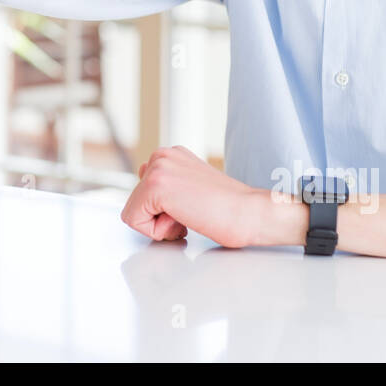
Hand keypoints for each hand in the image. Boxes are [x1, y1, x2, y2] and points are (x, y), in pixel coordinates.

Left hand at [122, 146, 265, 246]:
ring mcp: (157, 168)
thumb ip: (170, 186)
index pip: (143, 194)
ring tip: (190, 215)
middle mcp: (161, 155)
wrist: (252, 213)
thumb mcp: (194, 189)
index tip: (192, 208)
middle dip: (159, 217)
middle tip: (192, 212)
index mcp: (171, 155)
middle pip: (136, 203)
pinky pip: (134, 220)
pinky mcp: (155, 185)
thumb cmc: (230, 209)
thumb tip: (147, 189)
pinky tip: (184, 220)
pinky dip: (157, 231)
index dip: (164, 212)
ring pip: (133, 212)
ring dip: (160, 224)